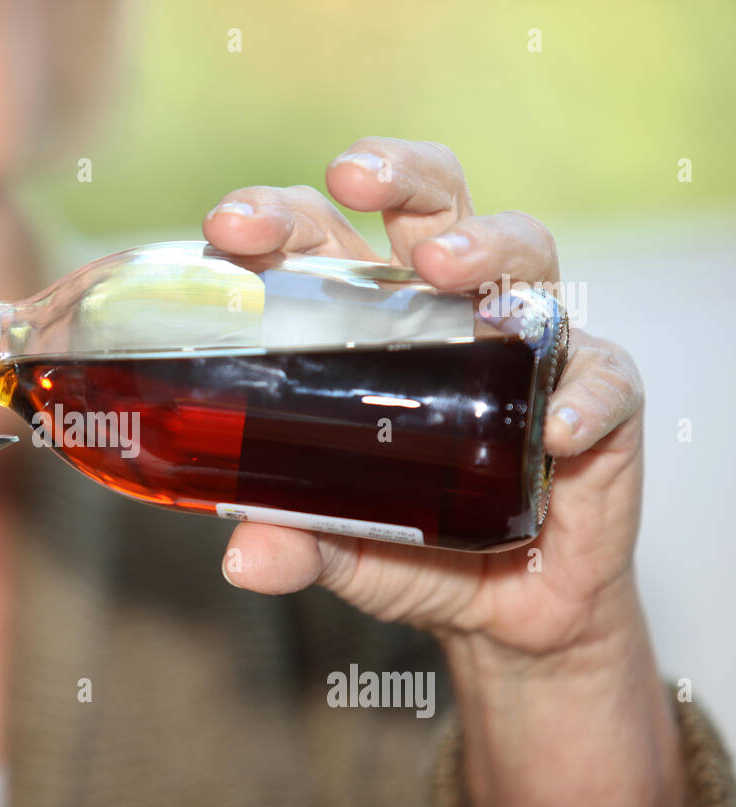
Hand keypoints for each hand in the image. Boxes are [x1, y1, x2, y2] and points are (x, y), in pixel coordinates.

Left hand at [203, 140, 685, 806]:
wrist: (513, 609)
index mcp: (367, 324)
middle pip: (430, 204)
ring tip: (444, 268)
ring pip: (524, 253)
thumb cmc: (415, 548)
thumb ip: (295, 544)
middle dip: (392, 171)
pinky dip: (583, 395)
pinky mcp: (597, 397)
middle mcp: (449, 314)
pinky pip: (602, 376)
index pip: (323, 241)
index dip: (279, 219)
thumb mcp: (342, 549)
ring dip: (486, 246)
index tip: (230, 229)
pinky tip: (555, 429)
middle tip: (350, 178)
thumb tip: (243, 559)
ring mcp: (527, 346)